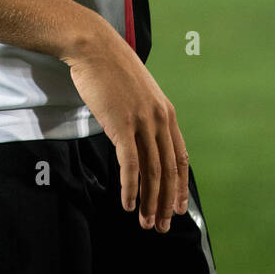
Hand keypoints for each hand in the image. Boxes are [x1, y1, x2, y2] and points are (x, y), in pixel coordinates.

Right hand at [63, 22, 189, 230]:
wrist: (94, 48)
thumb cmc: (111, 69)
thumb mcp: (138, 92)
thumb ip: (145, 114)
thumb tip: (143, 136)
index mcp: (167, 112)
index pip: (180, 157)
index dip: (180, 186)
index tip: (178, 207)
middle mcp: (160, 119)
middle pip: (168, 170)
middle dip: (166, 202)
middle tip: (161, 225)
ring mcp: (142, 122)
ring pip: (152, 172)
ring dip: (149, 201)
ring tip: (145, 222)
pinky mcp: (122, 125)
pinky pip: (130, 165)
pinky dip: (131, 188)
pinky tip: (127, 204)